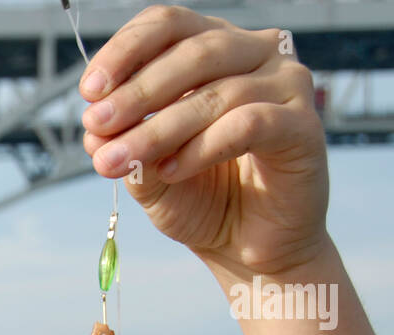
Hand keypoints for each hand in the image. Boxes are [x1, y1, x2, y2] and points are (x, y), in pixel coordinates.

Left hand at [79, 4, 328, 275]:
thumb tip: (94, 130)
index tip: (89, 92)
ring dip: (157, 129)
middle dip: (136, 92)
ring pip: (215, 93)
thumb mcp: (148, 173)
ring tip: (117, 161)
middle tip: (95, 125)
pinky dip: (200, 148)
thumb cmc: (200, 199)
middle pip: (192, 52)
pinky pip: (247, 124)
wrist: (246, 250)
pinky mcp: (304, 126)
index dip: (125, 51)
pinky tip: (169, 171)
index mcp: (215, 47)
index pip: (168, 25)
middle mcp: (256, 53)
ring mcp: (287, 85)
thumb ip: (125, 146)